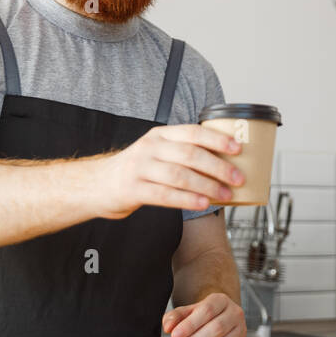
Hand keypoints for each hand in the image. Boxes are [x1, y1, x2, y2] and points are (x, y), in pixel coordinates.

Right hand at [94, 124, 244, 219]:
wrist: (97, 185)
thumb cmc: (137, 170)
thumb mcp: (157, 152)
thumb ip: (182, 153)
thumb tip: (223, 163)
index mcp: (160, 135)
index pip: (192, 132)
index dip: (217, 139)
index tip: (238, 149)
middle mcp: (150, 148)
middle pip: (190, 154)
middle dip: (218, 166)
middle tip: (238, 178)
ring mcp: (140, 168)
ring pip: (180, 175)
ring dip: (207, 186)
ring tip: (226, 194)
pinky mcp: (133, 189)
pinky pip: (165, 195)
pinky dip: (187, 199)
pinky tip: (203, 203)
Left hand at [162, 293, 245, 336]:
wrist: (218, 318)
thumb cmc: (200, 315)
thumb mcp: (186, 312)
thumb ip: (174, 317)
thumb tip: (168, 327)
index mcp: (222, 300)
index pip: (207, 311)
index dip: (190, 324)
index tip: (174, 335)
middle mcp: (235, 313)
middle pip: (217, 328)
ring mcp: (241, 329)